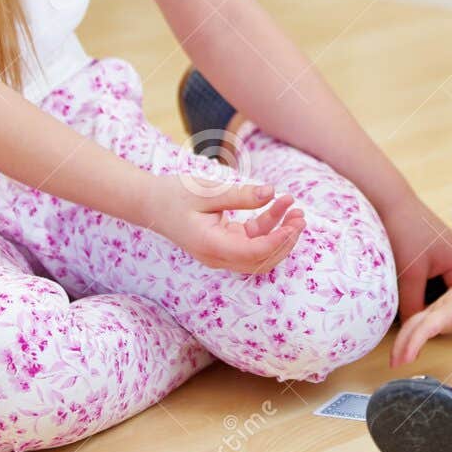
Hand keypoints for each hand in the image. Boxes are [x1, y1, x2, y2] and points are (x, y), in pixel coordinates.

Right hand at [151, 175, 305, 273]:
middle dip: (285, 240)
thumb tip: (271, 192)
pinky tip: (277, 204)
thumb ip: (240, 195)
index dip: (278, 240)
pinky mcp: (224, 243)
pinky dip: (267, 225)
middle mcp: (217, 256)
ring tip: (294, 207)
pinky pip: (252, 240)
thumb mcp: (206, 191)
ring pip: (260, 251)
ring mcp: (221, 252)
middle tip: (301, 216)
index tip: (294, 222)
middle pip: (261, 260)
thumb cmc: (174, 195)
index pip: (253, 253)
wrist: (150, 203)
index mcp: (211, 246)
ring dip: (279, 232)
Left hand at [378, 193, 451, 319]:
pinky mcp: (433, 258)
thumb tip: (412, 334)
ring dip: (418, 299)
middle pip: (446, 303)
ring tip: (399, 299)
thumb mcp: (409, 274)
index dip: (436, 322)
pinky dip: (415, 288)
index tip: (415, 328)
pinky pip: (427, 283)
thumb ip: (413, 306)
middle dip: (426, 310)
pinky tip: (398, 287)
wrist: (390, 201)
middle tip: (403, 314)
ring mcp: (447, 261)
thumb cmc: (404, 232)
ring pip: (434, 294)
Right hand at [389, 266, 451, 366]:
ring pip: (412, 323)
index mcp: (447, 308)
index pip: (426, 327)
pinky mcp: (437, 309)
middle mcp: (437, 308)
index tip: (408, 359)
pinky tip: (410, 345)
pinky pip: (417, 322)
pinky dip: (409, 334)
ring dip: (402, 340)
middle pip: (411, 325)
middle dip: (401, 344)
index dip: (415, 342)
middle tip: (394, 364)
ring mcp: (435, 308)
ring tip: (396, 359)